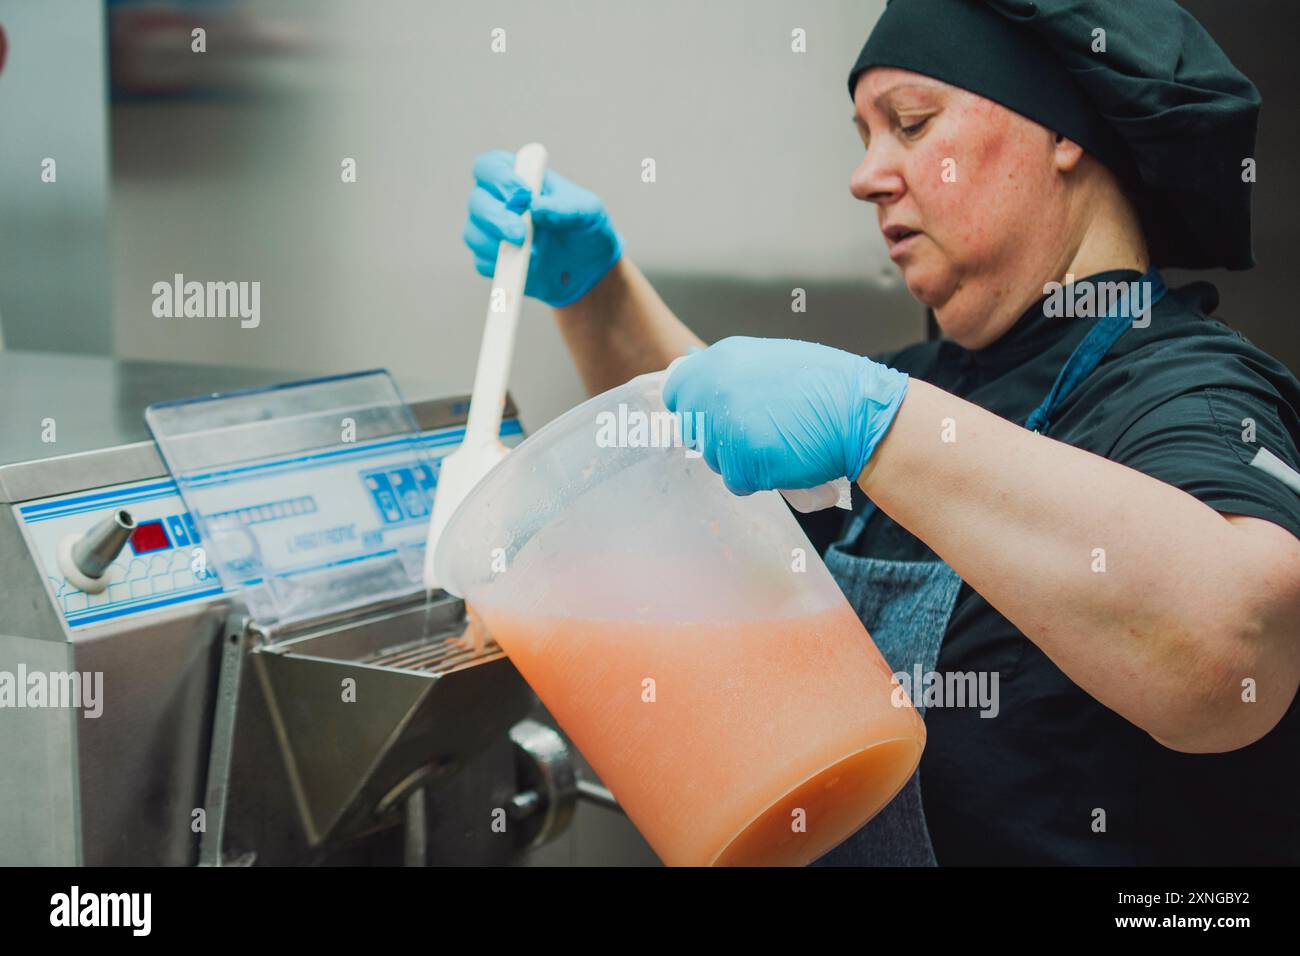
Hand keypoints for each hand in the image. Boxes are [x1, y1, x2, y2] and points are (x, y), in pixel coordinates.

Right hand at [463, 150, 622, 307]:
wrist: (587, 269)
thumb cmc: (586, 229)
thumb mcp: (589, 212)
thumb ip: (567, 207)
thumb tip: (536, 207)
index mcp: (517, 176)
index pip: (489, 166)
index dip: (499, 177)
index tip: (523, 193)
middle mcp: (496, 201)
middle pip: (476, 201)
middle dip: (495, 218)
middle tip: (521, 234)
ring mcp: (489, 232)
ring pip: (474, 234)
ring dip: (499, 245)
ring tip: (535, 254)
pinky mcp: (491, 261)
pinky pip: (483, 263)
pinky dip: (503, 268)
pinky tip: (526, 268)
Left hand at [662, 337, 908, 494]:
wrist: (860, 412)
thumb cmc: (826, 386)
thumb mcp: (772, 360)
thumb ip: (734, 373)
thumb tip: (708, 387)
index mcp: (722, 359)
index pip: (678, 390)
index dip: (692, 408)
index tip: (711, 416)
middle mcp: (716, 390)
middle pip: (693, 429)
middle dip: (717, 437)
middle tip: (756, 433)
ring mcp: (727, 426)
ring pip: (713, 458)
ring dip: (739, 458)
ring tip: (777, 441)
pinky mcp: (743, 460)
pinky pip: (735, 481)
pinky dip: (757, 478)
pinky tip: (782, 460)